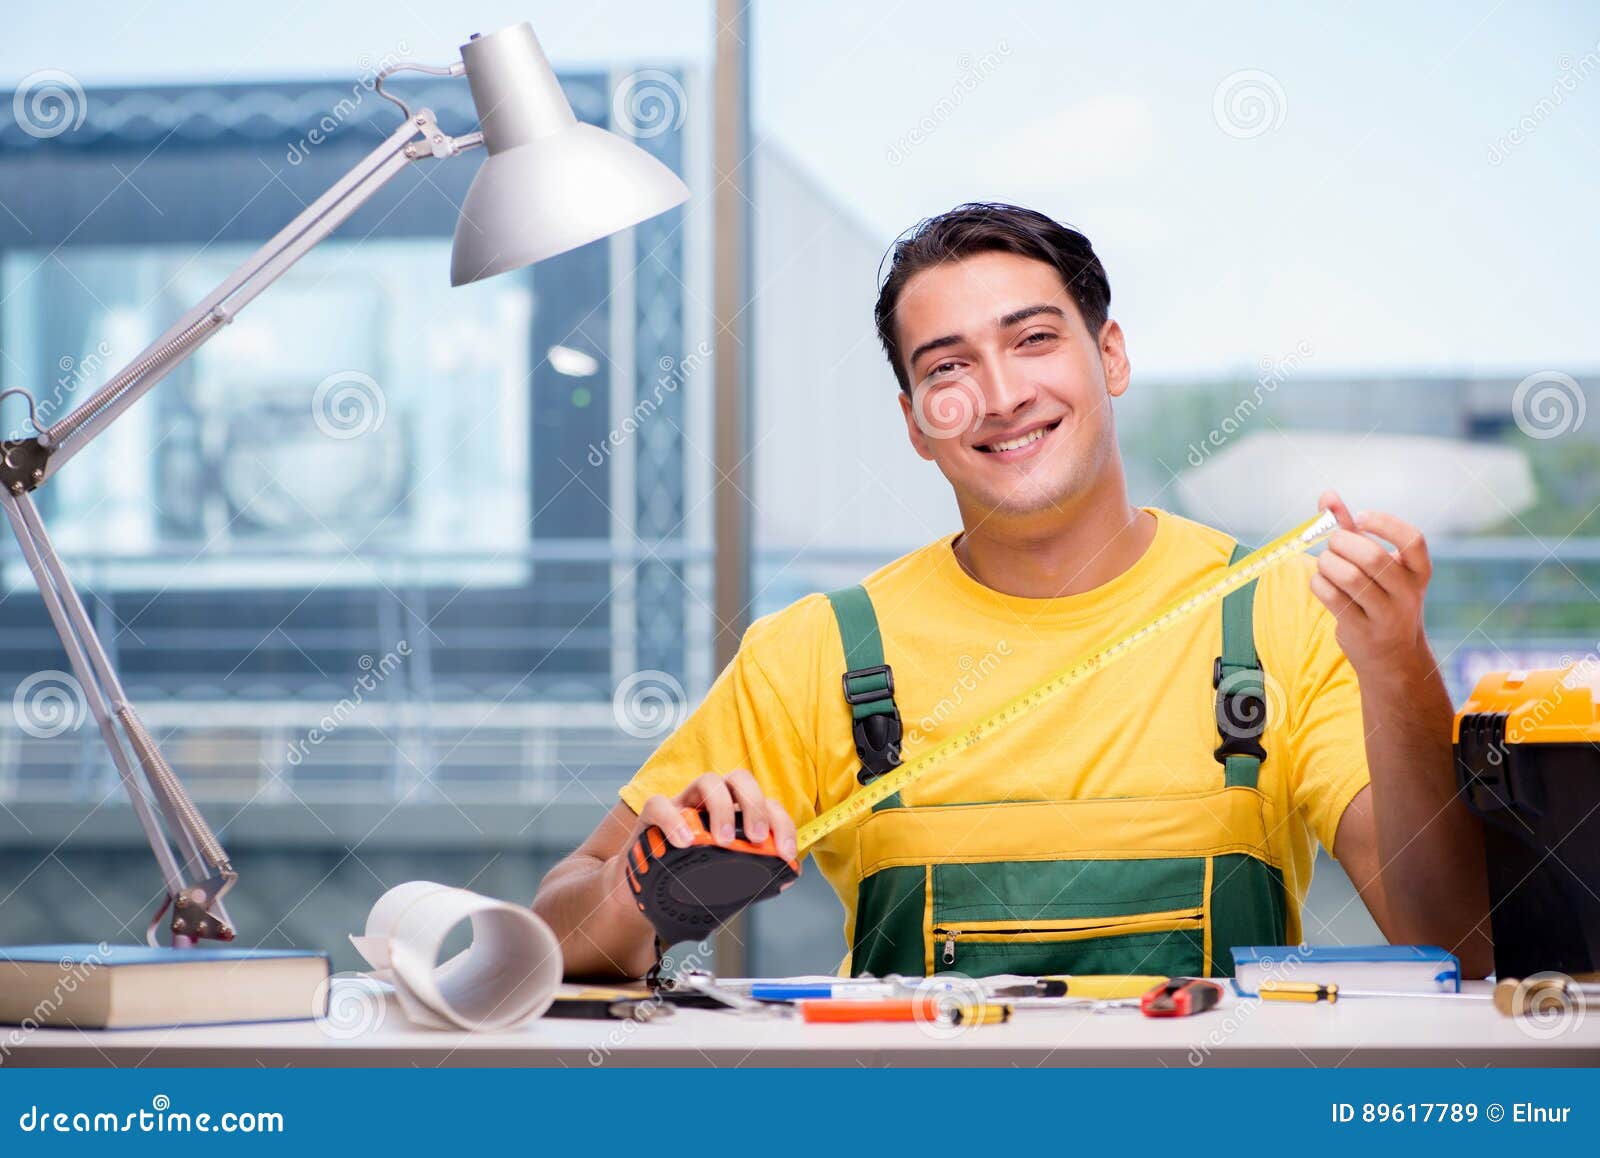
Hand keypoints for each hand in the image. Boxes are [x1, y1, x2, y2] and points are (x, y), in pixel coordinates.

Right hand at [601, 772, 799, 922]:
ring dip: (721, 807)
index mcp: (735, 816)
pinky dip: (674, 820)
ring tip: (724, 841)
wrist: (643, 897)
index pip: (766, 804)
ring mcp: (682, 807)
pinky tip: (685, 842)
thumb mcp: (726, 880)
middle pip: (740, 780)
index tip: (788, 854)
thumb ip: (754, 874)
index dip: (782, 824)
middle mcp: (711, 805)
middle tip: (757, 837)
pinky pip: (660, 804)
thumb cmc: (689, 881)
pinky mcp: (651, 818)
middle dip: (754, 804)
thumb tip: (788, 875)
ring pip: (707, 781)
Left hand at [1310, 490, 1433, 673]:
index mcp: (1418, 571)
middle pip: (1372, 557)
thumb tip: (1326, 494)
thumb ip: (1351, 529)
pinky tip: (1321, 582)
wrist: (1391, 655)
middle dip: (1341, 543)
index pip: (1413, 540)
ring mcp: (1386, 615)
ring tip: (1325, 563)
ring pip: (1348, 576)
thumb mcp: (1376, 564)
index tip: (1359, 519)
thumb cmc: (1378, 596)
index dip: (1383, 523)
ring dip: (1326, 563)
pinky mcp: (1361, 630)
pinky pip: (1331, 596)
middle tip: (1333, 543)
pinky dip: (1318, 582)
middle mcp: (1408, 593)